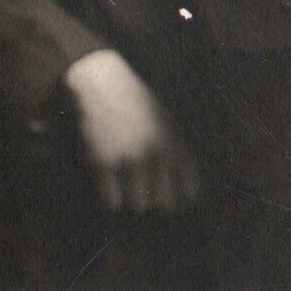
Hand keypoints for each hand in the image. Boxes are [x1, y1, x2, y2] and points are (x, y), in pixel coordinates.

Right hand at [61, 49, 200, 213]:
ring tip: (126, 188)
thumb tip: (185, 195)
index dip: (181, 201)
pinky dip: (111, 199)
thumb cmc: (136, 104)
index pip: (190, 191)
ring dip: (132, 200)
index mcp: (176, 144)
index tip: (172, 200)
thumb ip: (177, 153)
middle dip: (155, 202)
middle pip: (164, 204)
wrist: (101, 84)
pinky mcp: (104, 165)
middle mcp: (157, 155)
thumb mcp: (167, 122)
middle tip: (145, 195)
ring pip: (138, 206)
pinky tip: (110, 186)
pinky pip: (112, 202)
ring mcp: (130, 160)